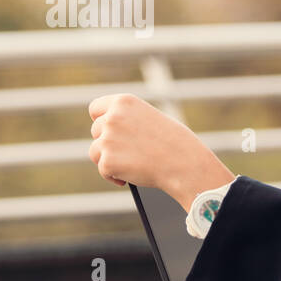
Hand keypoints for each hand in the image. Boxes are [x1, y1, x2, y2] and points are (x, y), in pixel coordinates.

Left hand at [88, 93, 234, 211]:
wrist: (185, 164)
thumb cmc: (174, 143)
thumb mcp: (150, 118)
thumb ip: (128, 119)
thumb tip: (107, 129)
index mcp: (124, 102)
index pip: (95, 108)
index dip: (100, 120)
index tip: (104, 130)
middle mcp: (112, 117)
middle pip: (95, 131)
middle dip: (108, 142)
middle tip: (127, 153)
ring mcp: (108, 139)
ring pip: (95, 151)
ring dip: (108, 159)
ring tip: (129, 165)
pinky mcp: (108, 161)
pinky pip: (102, 170)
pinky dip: (113, 176)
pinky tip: (127, 177)